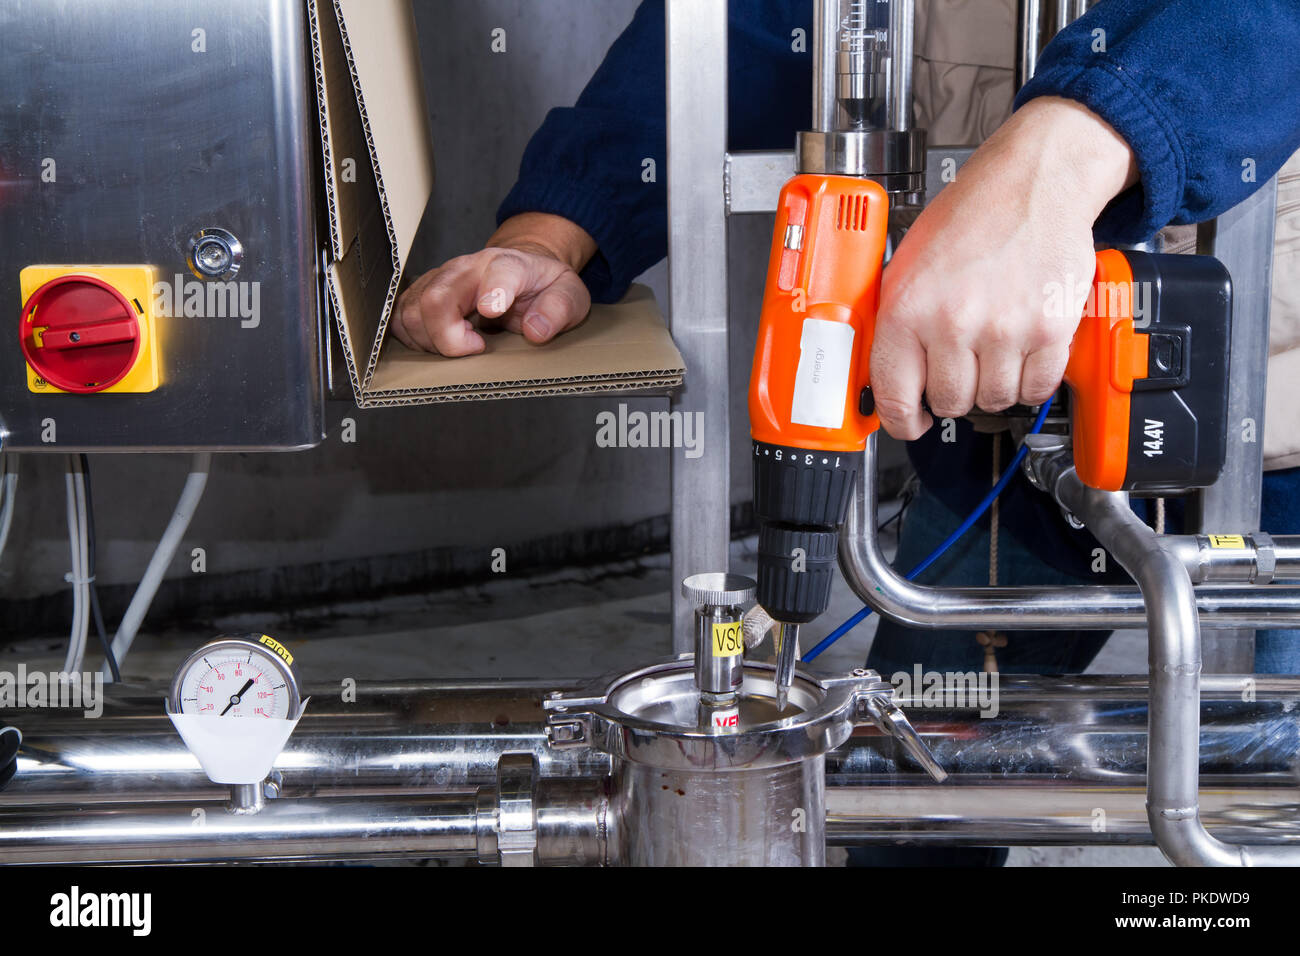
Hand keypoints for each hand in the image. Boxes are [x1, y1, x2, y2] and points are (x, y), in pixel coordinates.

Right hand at [392, 212, 597, 355]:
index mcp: (508, 264)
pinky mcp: (423, 292)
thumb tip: (536, 330)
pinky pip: (401, 318)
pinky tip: (439, 343)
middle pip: (437, 298)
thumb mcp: (568, 295)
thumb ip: (558, 309)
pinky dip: (414, 338)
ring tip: (462, 344)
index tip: (492, 313)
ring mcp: (440, 278)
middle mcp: (467, 267)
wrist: (524, 270)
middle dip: (448, 337)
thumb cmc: (543, 285)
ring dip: (431, 341)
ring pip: (412, 312)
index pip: (499, 272)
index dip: (494, 292)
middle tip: (476, 347)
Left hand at [870, 97, 1138, 439]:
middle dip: (953, 393)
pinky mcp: (1048, 329)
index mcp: (906, 310)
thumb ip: (895, 324)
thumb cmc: (968, 218)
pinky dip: (1031, 380)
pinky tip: (1022, 355)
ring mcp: (1003, 329)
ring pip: (993, 400)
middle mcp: (952, 324)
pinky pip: (1037, 387)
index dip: (903, 421)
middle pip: (949, 404)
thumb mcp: (906, 266)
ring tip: (993, 353)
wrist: (1031, 183)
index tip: (911, 423)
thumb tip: (886, 377)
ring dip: (993, 387)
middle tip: (960, 369)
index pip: (895, 398)